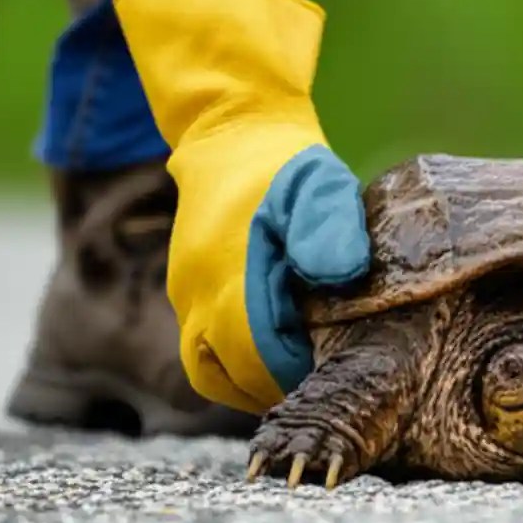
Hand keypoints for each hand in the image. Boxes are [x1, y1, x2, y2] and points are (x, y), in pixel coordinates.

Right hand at [113, 0, 369, 412]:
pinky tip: (280, 355)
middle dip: (278, 383)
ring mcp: (185, 301)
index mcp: (228, 268)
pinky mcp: (186, 303)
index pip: (255, 352)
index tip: (333, 361)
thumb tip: (337, 278)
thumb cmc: (287, 166)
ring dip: (254, 383)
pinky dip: (239, 368)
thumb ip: (330, 226)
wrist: (232, 139)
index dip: (294, 369)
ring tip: (301, 370)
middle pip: (229, 375)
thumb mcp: (321, 183)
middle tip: (324, 373)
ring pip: (212, 374)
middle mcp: (195, 293)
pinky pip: (206, 357)